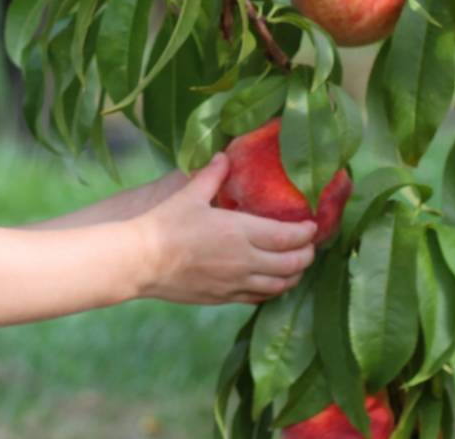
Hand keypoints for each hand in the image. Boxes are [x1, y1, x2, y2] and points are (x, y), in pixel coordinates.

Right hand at [131, 152, 317, 305]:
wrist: (141, 261)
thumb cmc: (165, 224)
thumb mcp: (189, 194)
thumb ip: (212, 176)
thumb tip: (224, 156)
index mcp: (240, 231)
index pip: (287, 236)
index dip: (305, 233)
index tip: (313, 226)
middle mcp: (244, 260)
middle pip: (291, 263)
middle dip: (306, 255)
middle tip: (310, 246)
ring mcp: (235, 283)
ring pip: (279, 285)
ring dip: (294, 276)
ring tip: (297, 267)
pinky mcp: (223, 298)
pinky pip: (258, 298)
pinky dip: (272, 291)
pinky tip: (271, 285)